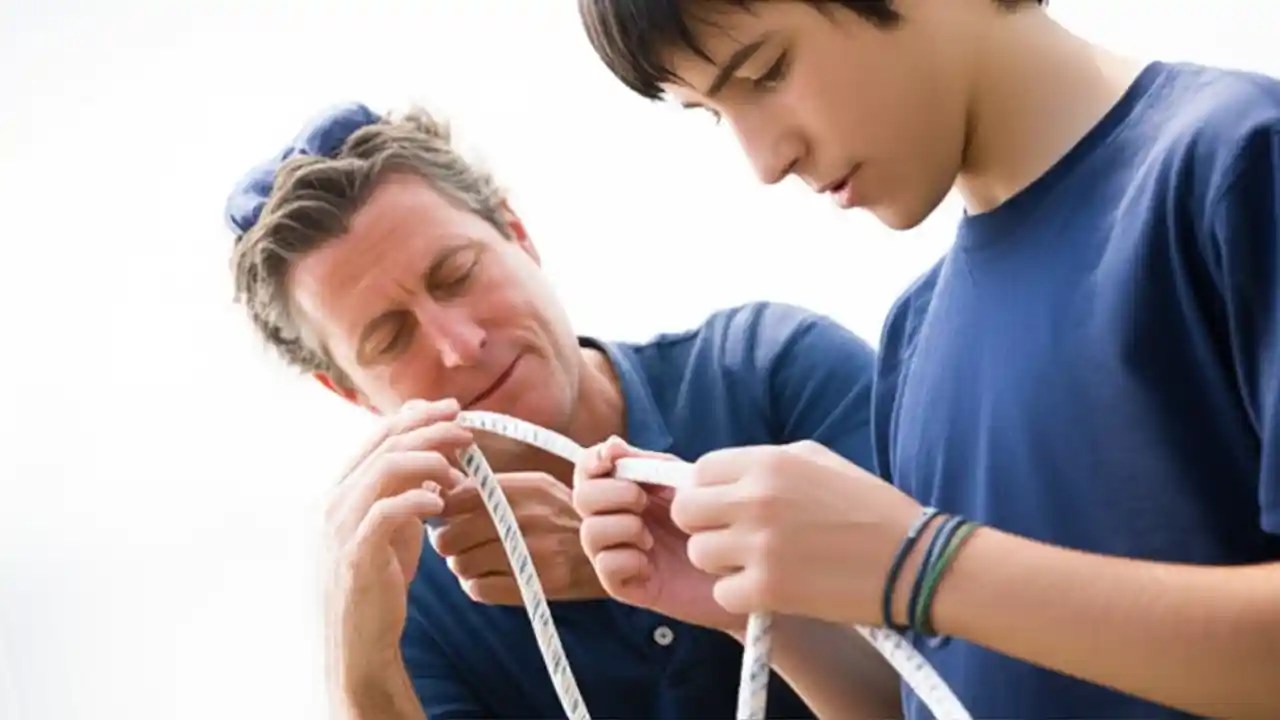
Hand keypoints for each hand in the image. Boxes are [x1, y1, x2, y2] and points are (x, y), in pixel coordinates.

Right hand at [323, 398, 472, 691]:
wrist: (359, 644)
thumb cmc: (380, 583)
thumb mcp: (395, 527)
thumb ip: (407, 489)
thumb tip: (436, 453)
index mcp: (340, 491)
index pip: (377, 437)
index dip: (416, 417)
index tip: (452, 409)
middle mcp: (332, 502)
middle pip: (384, 445)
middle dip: (430, 429)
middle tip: (467, 429)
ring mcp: (338, 528)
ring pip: (384, 469)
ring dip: (429, 459)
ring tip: (460, 467)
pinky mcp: (354, 555)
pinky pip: (386, 512)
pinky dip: (418, 499)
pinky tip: (443, 502)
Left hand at [430, 471, 605, 603]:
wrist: (613, 549)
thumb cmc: (565, 516)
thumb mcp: (537, 487)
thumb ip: (493, 486)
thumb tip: (442, 489)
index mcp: (522, 488)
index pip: (456, 499)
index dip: (441, 510)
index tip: (443, 516)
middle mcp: (523, 517)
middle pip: (450, 537)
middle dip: (447, 543)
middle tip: (456, 544)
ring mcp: (528, 553)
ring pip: (462, 565)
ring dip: (462, 566)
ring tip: (475, 561)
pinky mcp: (533, 584)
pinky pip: (479, 589)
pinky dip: (476, 586)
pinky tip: (488, 578)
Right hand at [573, 437, 745, 631]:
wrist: (743, 566)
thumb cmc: (715, 523)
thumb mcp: (684, 483)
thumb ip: (647, 463)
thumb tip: (610, 444)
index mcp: (626, 491)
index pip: (587, 471)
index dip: (590, 462)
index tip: (609, 459)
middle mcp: (615, 520)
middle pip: (582, 498)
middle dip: (611, 493)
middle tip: (642, 500)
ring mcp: (617, 553)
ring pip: (589, 532)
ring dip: (621, 526)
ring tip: (651, 537)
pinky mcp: (626, 586)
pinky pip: (605, 566)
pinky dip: (626, 559)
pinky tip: (650, 563)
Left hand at [673, 440, 923, 626]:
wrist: (915, 561)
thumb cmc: (871, 509)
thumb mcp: (818, 462)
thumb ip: (765, 465)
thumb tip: (721, 476)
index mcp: (769, 463)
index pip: (699, 471)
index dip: (706, 490)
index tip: (722, 506)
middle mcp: (757, 499)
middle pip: (686, 511)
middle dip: (704, 525)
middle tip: (733, 537)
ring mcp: (760, 545)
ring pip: (699, 553)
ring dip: (721, 562)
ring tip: (758, 563)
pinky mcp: (768, 589)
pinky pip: (722, 591)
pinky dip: (741, 594)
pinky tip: (771, 588)